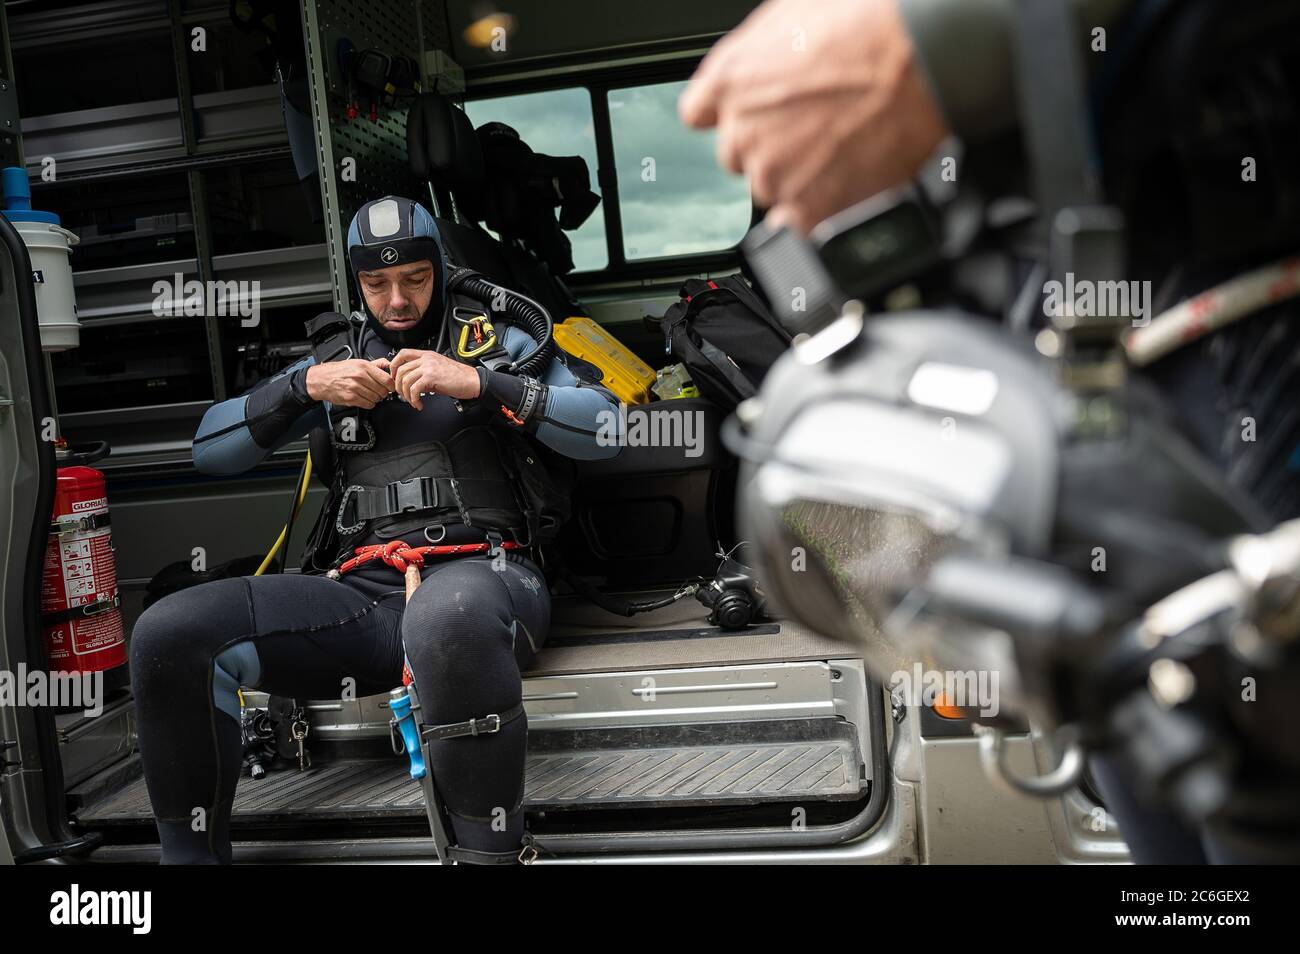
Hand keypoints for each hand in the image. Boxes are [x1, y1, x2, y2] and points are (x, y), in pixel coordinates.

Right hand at [304, 357, 392, 408]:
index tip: (390, 386)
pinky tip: (364, 398)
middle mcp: (360, 377)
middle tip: (378, 390)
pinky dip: (369, 403)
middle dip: (383, 392)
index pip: (387, 380)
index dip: (391, 385)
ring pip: (376, 398)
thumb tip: (389, 365)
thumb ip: (375, 364)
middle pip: (383, 390)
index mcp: (364, 366)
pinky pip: (368, 404)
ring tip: (369, 393)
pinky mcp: (351, 398)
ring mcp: (355, 388)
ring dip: (375, 398)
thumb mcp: (357, 362)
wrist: (321, 379)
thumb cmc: (339, 370)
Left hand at [389, 349, 481, 409]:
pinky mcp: (431, 378)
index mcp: (427, 355)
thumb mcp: (438, 369)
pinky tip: (419, 404)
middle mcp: (426, 359)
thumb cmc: (459, 377)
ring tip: (412, 401)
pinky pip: (414, 389)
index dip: (394, 365)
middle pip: (401, 369)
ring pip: (405, 380)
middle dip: (398, 385)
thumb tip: (411, 381)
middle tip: (403, 394)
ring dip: (406, 394)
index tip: (395, 377)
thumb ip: (423, 371)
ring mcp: (428, 367)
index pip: (403, 354)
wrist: (472, 381)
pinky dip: (414, 399)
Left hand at [679, 0, 948, 234]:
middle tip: (814, 128)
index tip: (749, 117)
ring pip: (772, 189)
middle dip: (771, 146)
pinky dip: (821, 207)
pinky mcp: (807, 210)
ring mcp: (774, 176)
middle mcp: (743, 133)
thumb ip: (761, 56)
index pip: (699, 114)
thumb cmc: (865, 25)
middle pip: (740, 156)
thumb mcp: (792, 16)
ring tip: (841, 148)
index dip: (731, 114)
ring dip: (797, 177)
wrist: (920, 58)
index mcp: (730, 81)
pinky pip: (799, 221)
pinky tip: (846, 179)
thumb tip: (765, 67)